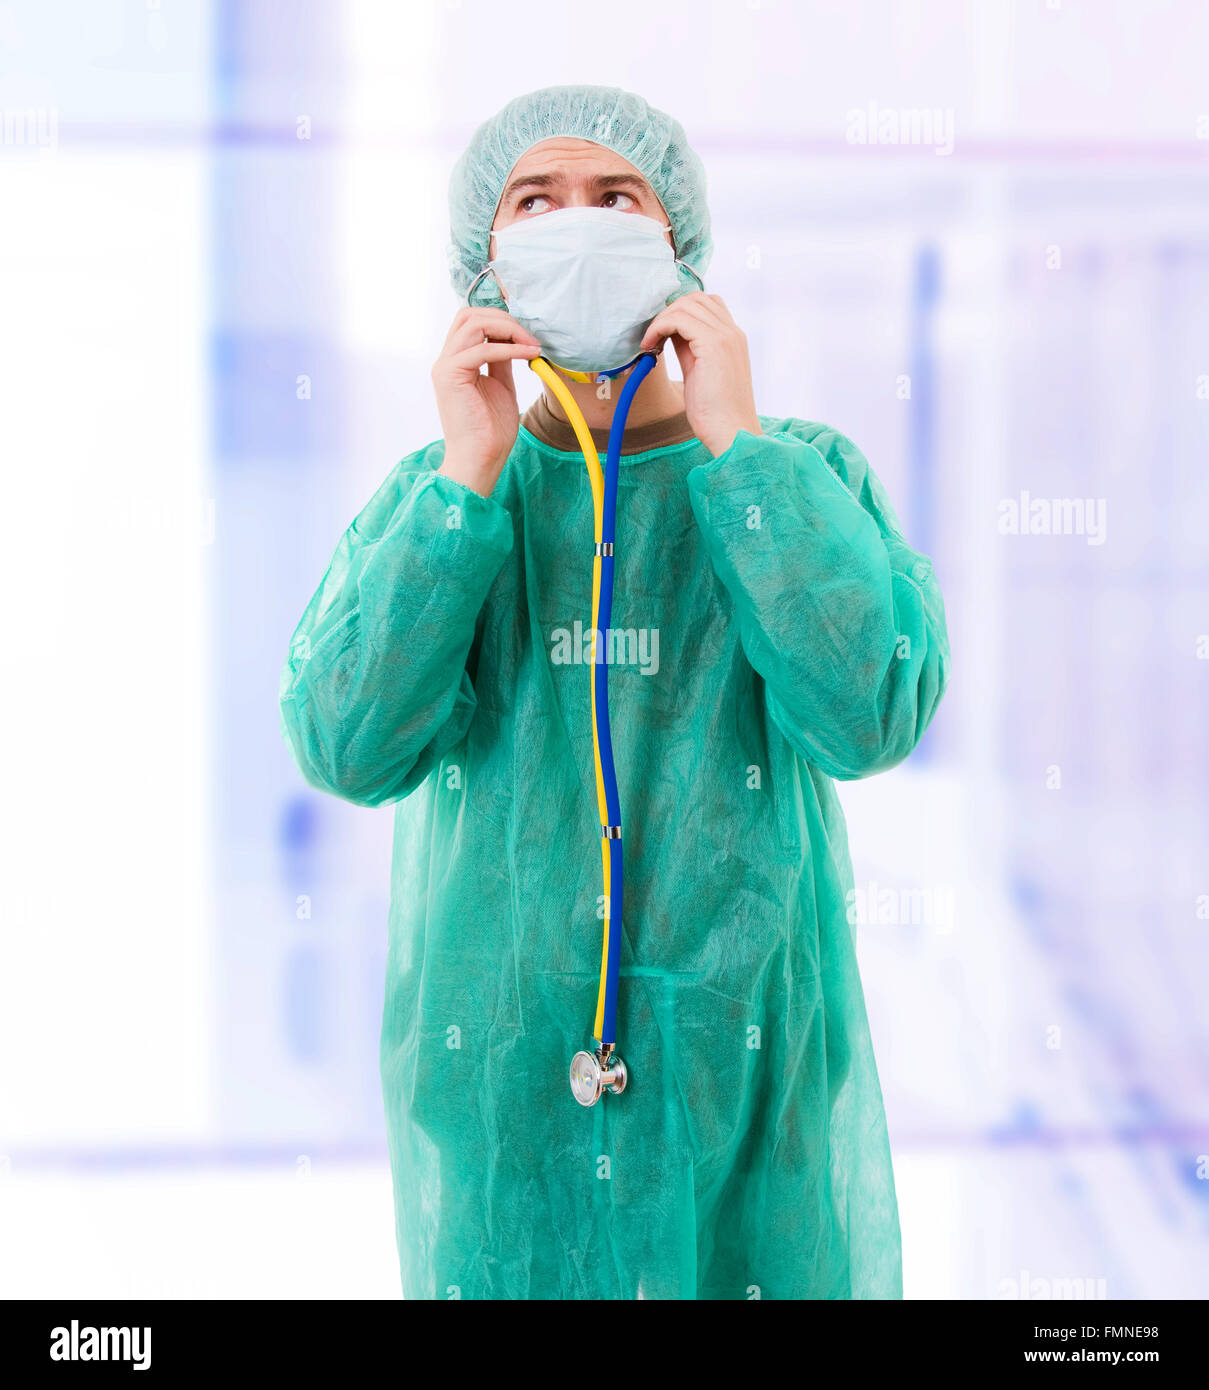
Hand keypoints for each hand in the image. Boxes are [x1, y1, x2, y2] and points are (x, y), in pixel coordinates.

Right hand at [432, 307, 540, 494]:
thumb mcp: (501, 384)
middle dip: (504, 318)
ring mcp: (445, 366)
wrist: (480, 459)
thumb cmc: (491, 431)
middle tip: (530, 336)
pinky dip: (509, 349)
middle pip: (469, 314)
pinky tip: (528, 355)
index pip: (472, 321)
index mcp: (456, 361)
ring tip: (530, 344)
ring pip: (473, 324)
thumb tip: (515, 338)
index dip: (501, 320)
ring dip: (507, 329)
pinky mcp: (449, 376)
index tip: (528, 335)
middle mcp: (446, 359)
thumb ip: (502, 359)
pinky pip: (482, 349)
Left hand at [639, 293, 760, 456]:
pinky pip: (679, 319)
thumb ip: (689, 349)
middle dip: (668, 313)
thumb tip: (670, 333)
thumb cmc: (715, 412)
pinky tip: (651, 346)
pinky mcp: (714, 345)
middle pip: (695, 298)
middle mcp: (732, 332)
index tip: (661, 335)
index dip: (679, 313)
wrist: (732, 432)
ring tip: (650, 343)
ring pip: (686, 305)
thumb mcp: (699, 372)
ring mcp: (726, 336)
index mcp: (733, 338)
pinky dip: (659, 327)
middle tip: (652, 337)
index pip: (706, 304)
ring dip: (661, 320)